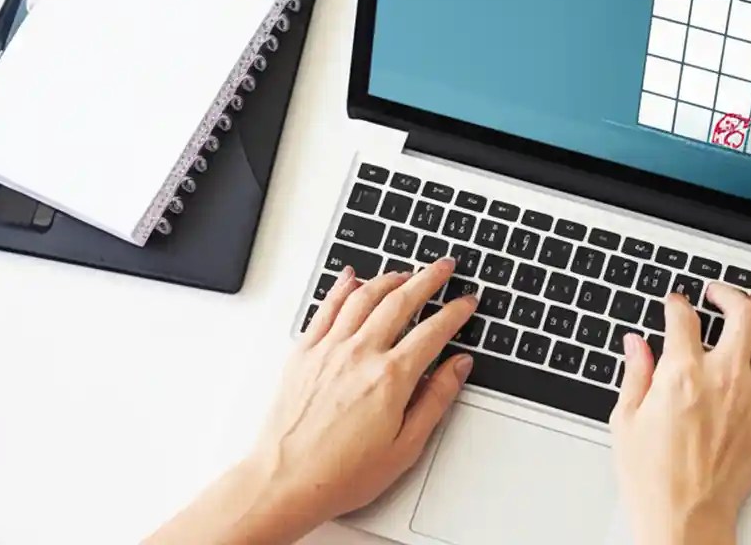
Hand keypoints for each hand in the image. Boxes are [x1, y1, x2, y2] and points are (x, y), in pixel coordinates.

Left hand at [144, 258, 473, 544]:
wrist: (284, 482)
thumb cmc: (341, 474)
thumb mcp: (405, 447)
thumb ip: (436, 400)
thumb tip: (458, 367)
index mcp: (390, 378)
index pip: (433, 331)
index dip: (455, 313)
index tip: (466, 302)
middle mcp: (360, 354)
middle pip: (401, 301)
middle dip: (428, 279)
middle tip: (444, 267)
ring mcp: (328, 350)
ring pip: (364, 297)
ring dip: (389, 278)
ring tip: (406, 272)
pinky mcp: (304, 353)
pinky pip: (326, 308)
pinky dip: (342, 287)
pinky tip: (351, 278)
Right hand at [610, 284, 750, 544]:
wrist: (685, 519)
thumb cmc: (655, 479)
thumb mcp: (626, 420)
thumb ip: (636, 374)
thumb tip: (637, 344)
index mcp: (682, 374)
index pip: (684, 318)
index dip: (677, 304)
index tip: (675, 304)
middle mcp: (724, 378)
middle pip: (741, 313)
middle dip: (728, 293)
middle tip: (718, 293)